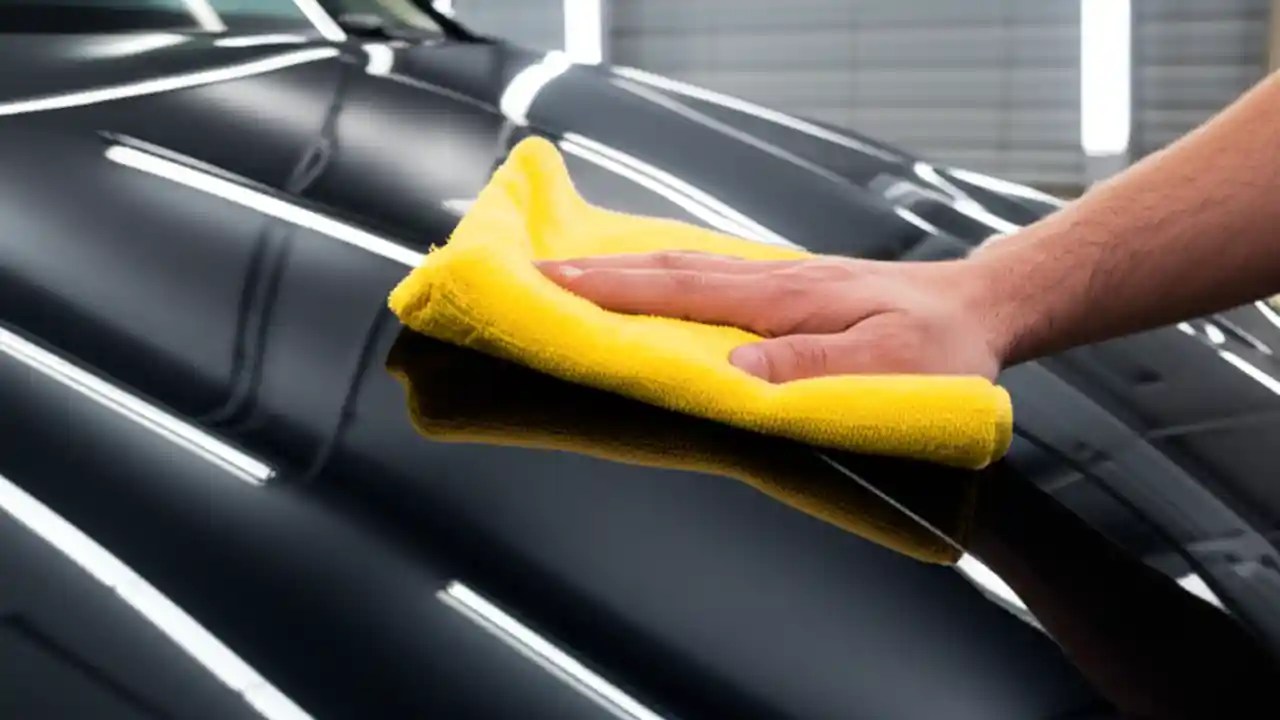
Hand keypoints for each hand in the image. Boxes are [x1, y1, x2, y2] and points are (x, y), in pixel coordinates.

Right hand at [537, 251, 1004, 382]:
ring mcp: (778, 280)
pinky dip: (663, 273)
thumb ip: (809, 366)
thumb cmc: (939, 345)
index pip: (678, 291)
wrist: (979, 307)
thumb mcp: (886, 365)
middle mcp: (771, 281)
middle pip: (667, 269)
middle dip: (596, 271)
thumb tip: (731, 372)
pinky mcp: (788, 289)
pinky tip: (650, 280)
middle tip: (533, 272)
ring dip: (623, 267)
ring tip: (570, 272)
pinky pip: (710, 275)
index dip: (609, 290)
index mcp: (783, 299)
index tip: (549, 285)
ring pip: (684, 267)